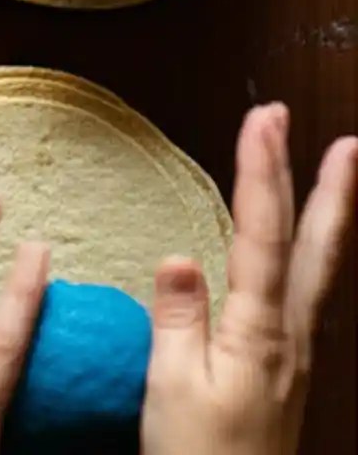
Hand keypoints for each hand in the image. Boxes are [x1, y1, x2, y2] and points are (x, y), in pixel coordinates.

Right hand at [143, 104, 356, 454]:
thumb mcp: (172, 390)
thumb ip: (178, 322)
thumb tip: (178, 258)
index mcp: (259, 333)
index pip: (264, 237)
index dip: (262, 174)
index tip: (261, 119)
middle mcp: (290, 336)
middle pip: (315, 246)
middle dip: (320, 184)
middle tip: (325, 132)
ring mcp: (295, 353)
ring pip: (321, 268)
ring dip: (328, 213)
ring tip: (337, 173)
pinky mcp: (286, 370)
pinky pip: (308, 295)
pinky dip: (314, 254)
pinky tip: (306, 252)